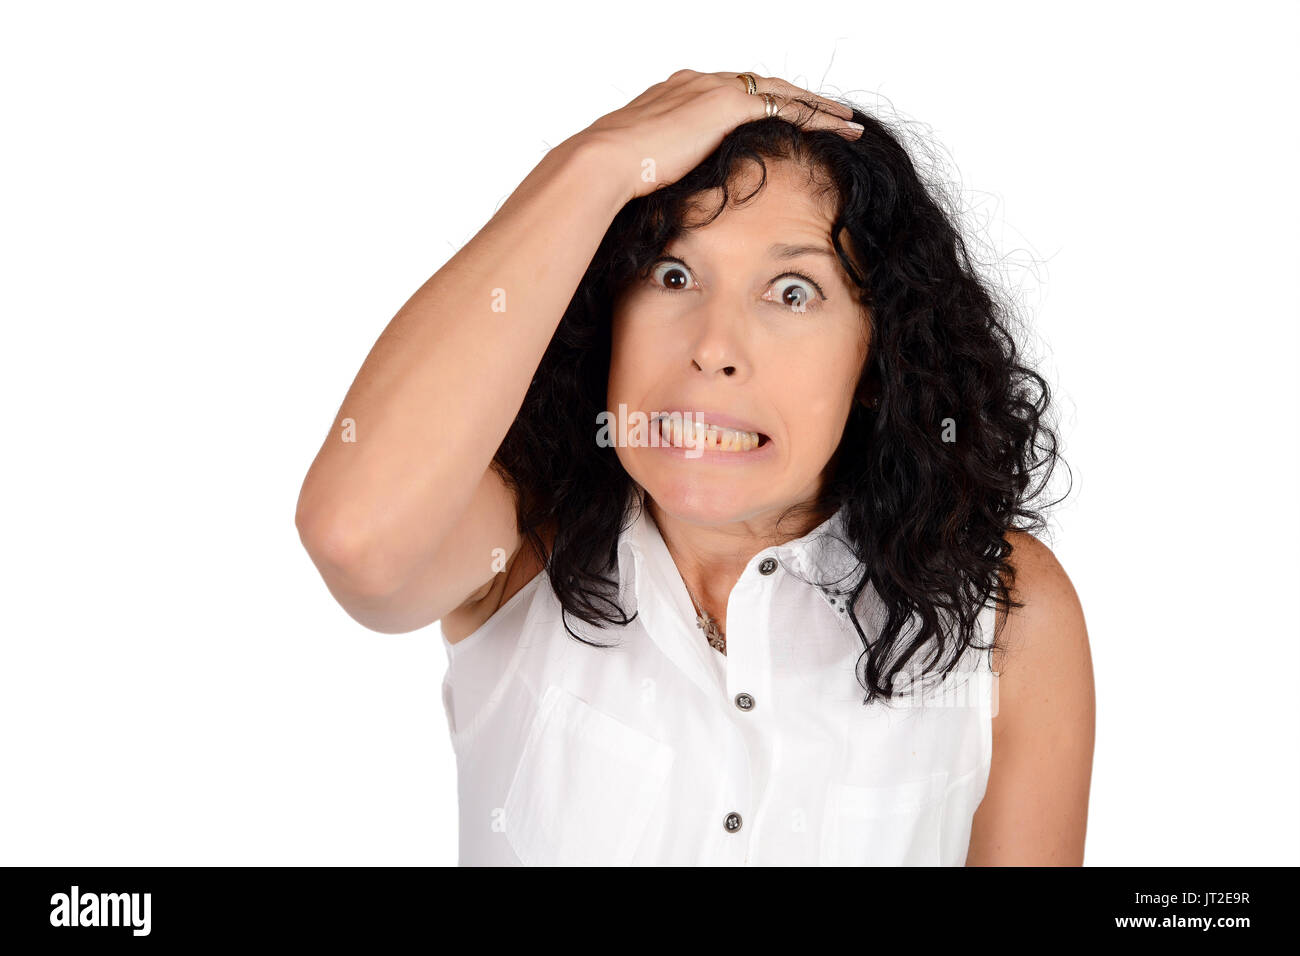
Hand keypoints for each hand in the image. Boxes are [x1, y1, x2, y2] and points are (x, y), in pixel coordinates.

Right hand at [577, 69, 862, 204]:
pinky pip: (788, 107)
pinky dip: (818, 116)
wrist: (604, 162)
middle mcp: (699, 82)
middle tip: (829, 112)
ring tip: (847, 121)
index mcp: (676, 93)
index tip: (782, 117)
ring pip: (783, 92)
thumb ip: (660, 169)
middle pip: (763, 86)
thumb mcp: (642, 169)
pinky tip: (841, 128)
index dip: (762, 105)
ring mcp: (714, 90)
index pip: (731, 94)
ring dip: (818, 106)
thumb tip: (658, 193)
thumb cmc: (612, 175)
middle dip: (798, 99)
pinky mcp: (729, 106)